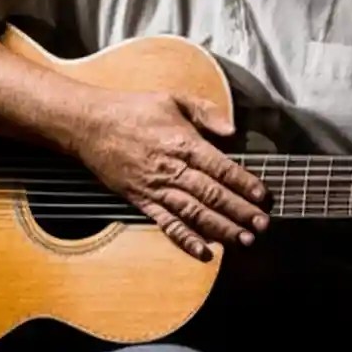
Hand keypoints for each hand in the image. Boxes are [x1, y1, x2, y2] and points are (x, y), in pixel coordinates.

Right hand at [73, 90, 269, 259]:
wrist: (88, 125)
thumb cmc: (133, 110)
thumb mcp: (172, 98)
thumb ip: (206, 112)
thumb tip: (233, 131)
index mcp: (183, 143)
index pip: (220, 167)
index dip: (244, 182)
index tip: (263, 196)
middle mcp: (172, 169)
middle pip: (212, 194)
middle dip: (240, 211)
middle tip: (263, 225)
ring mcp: (157, 189)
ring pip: (194, 213)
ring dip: (221, 230)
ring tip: (244, 241)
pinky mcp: (142, 202)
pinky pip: (167, 224)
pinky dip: (186, 240)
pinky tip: (204, 253)